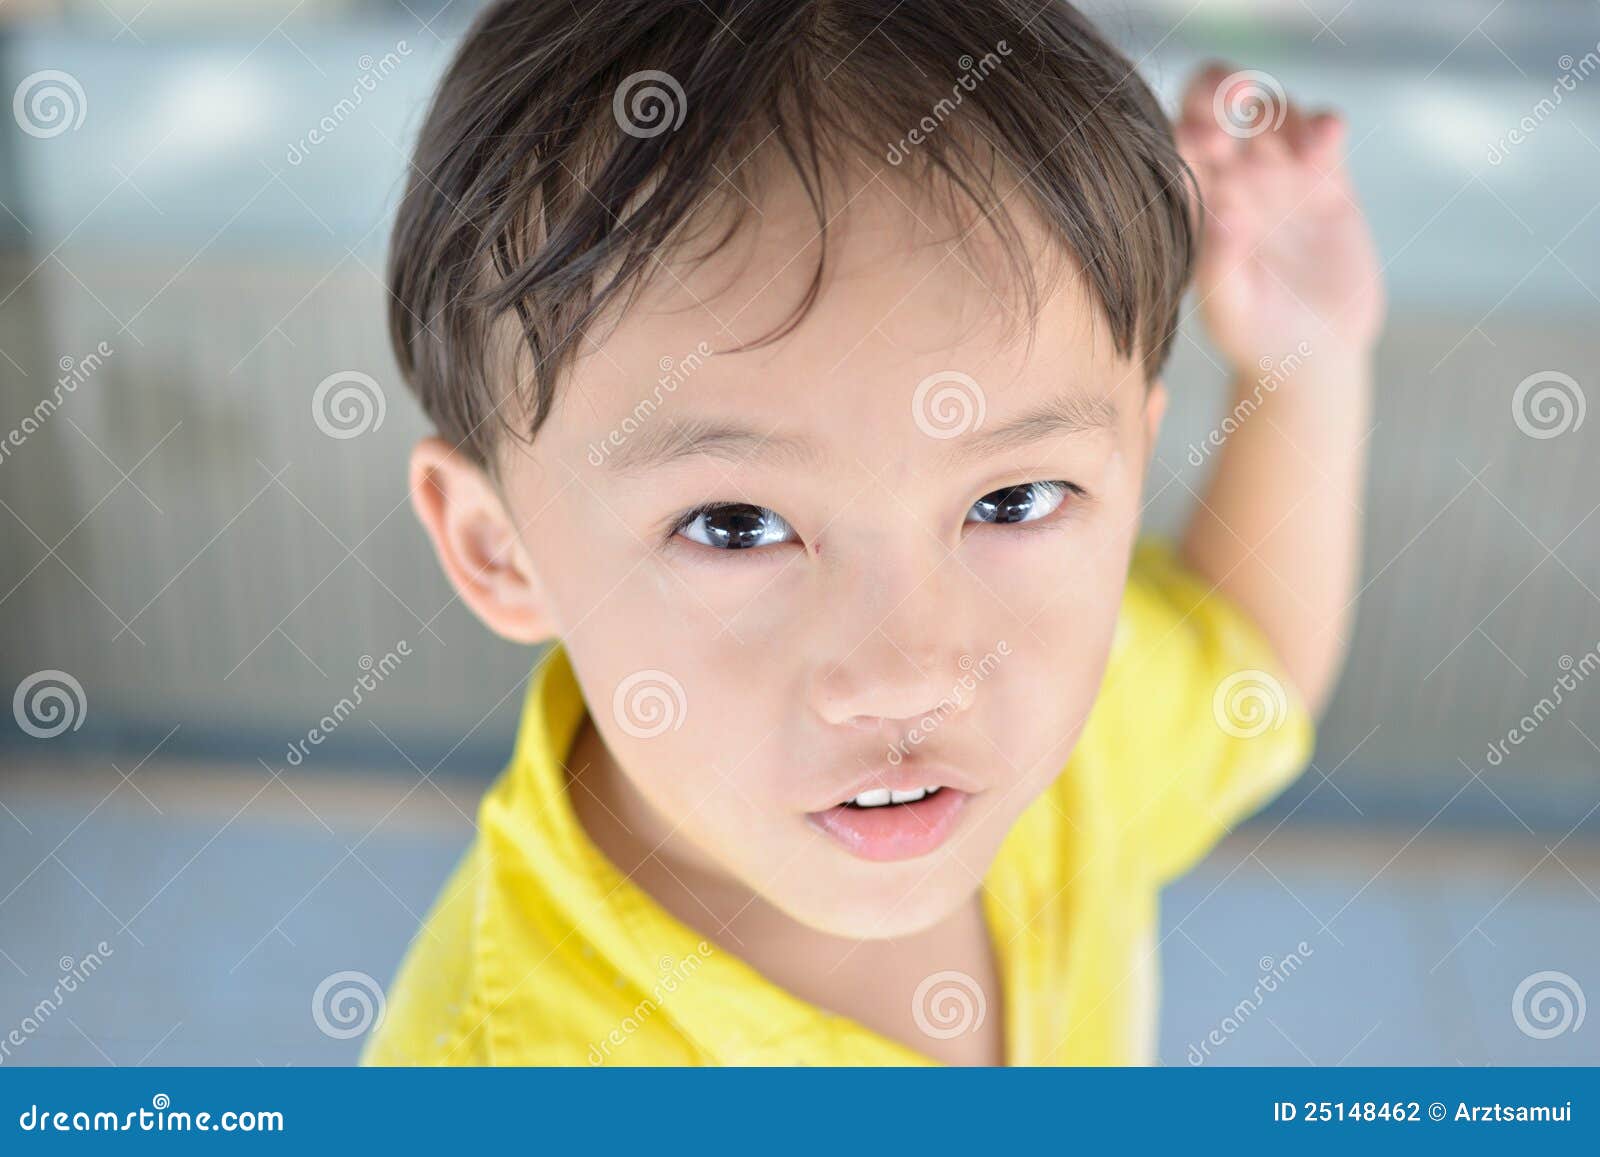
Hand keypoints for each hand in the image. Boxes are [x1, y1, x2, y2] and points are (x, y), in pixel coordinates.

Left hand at [1174, 64, 1384, 373]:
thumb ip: (1220, 265)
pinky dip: (1324, 125)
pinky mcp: (1326, 181)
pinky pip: (1322, 135)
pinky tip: (1326, 138)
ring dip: (1280, 109)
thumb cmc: (1253, 338)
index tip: (1203, 142)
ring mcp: (1278, 175)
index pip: (1175, 143)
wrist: (1311, 356)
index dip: (1185, 127)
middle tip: (1238, 101)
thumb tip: (1224, 212)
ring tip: (1298, 149)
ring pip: (1273, 110)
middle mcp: (1230, 178)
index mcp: (1193, 202)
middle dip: (1224, 88)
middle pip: (1218, 105)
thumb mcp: (1228, 311)